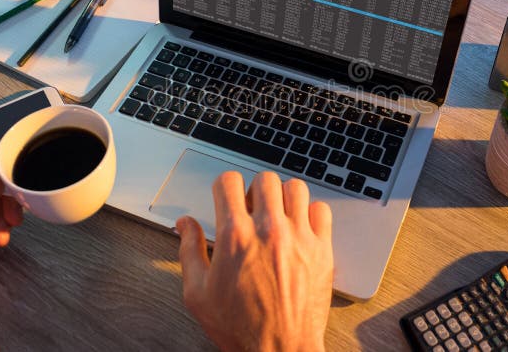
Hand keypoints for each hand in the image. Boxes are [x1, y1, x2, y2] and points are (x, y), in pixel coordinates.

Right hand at [178, 171, 332, 351]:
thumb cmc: (240, 328)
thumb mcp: (197, 294)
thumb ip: (189, 251)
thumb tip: (185, 224)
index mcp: (235, 237)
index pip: (229, 181)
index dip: (224, 186)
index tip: (226, 197)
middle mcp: (268, 230)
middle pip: (265, 178)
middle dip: (255, 189)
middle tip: (252, 208)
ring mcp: (299, 237)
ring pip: (296, 187)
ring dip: (284, 196)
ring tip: (277, 214)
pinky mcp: (322, 249)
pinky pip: (322, 209)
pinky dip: (311, 213)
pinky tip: (300, 227)